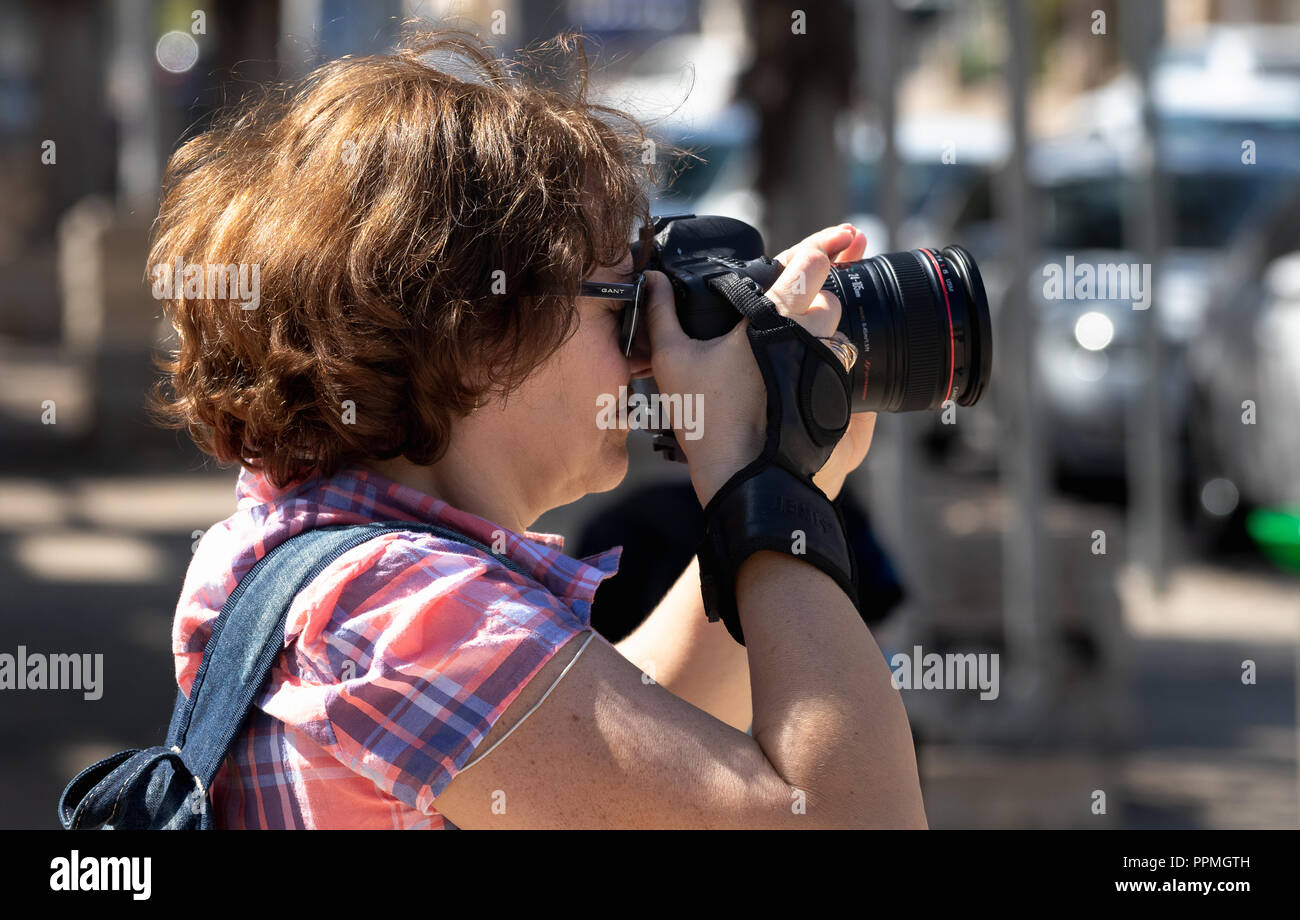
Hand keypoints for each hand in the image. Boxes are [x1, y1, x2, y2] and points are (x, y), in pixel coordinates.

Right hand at [644, 222, 870, 505]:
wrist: (746, 482)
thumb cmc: (707, 421)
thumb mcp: (672, 362)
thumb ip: (661, 314)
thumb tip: (654, 279)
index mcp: (775, 318)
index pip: (811, 265)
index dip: (817, 251)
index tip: (823, 246)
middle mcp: (812, 338)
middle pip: (832, 299)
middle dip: (817, 299)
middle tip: (789, 314)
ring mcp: (831, 370)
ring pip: (841, 334)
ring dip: (824, 335)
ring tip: (792, 350)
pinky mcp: (841, 400)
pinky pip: (844, 369)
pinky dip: (828, 367)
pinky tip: (800, 380)